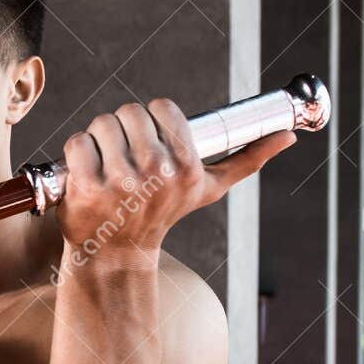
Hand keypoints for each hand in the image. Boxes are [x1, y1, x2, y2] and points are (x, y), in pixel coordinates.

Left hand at [58, 99, 296, 264]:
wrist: (116, 255)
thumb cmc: (162, 214)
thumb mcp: (207, 189)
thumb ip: (247, 160)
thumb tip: (288, 135)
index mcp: (185, 168)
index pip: (162, 108)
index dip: (150, 118)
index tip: (146, 137)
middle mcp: (156, 173)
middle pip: (129, 112)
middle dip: (122, 126)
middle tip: (121, 150)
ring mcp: (120, 182)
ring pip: (102, 124)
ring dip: (98, 136)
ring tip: (104, 160)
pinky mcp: (87, 188)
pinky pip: (78, 143)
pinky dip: (76, 150)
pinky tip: (84, 170)